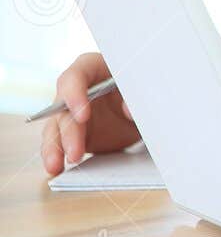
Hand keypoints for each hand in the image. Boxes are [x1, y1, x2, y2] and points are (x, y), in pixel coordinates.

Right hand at [40, 51, 139, 175]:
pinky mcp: (75, 133)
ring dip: (55, 147)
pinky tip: (56, 168)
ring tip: (57, 166)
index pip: (76, 77)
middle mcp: (78, 91)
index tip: (83, 115)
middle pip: (64, 108)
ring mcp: (74, 113)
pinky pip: (60, 144)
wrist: (149, 107)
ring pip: (56, 128)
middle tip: (76, 152)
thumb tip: (130, 109)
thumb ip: (138, 94)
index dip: (75, 95)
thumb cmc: (145, 86)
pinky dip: (57, 156)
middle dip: (69, 131)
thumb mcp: (146, 86)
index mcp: (93, 68)